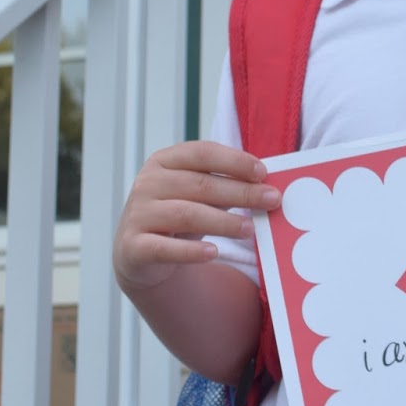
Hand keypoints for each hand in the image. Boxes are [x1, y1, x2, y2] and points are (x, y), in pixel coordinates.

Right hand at [113, 140, 281, 292]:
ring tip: (250, 229)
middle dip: (240, 192)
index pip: (202, 153)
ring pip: (186, 214)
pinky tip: (214, 252)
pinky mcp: (134, 246)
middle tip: (271, 200)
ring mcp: (138, 214)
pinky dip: (190, 251)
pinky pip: (165, 248)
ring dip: (223, 222)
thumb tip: (265, 188)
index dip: (234, 161)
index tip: (263, 172)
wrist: (140, 252)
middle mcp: (148, 183)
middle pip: (200, 184)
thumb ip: (225, 187)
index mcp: (164, 161)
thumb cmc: (178, 215)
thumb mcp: (199, 196)